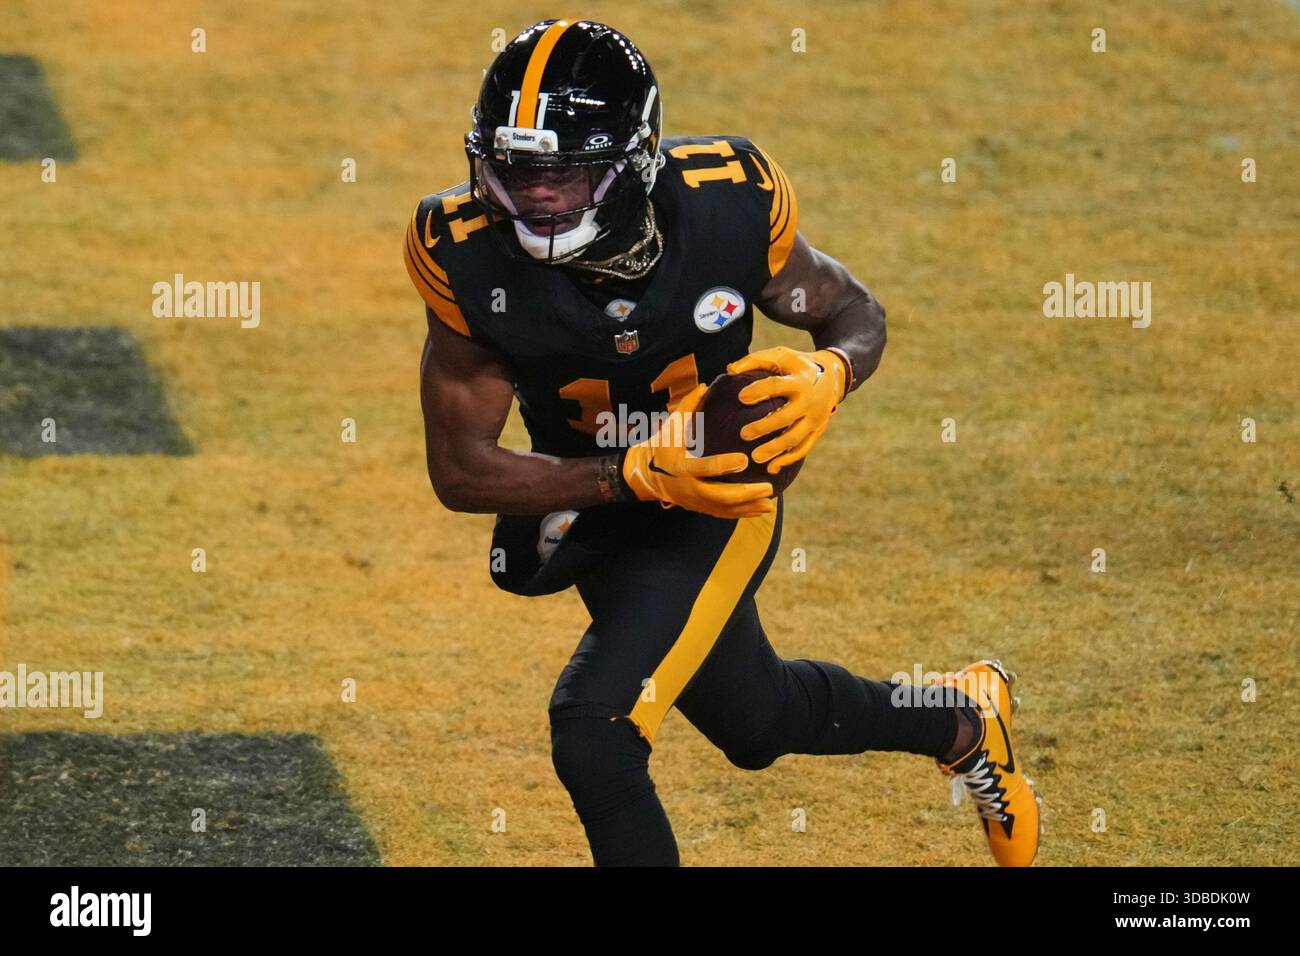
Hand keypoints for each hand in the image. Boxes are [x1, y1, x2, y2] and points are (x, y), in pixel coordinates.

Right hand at [621, 384, 775, 517]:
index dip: (724, 465)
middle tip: (767, 486)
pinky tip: (764, 509)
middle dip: (745, 493)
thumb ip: (689, 406)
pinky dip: (745, 513)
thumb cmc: (664, 445)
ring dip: (749, 507)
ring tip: (770, 502)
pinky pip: (725, 514)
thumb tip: (705, 383)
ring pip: (726, 509)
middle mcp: (690, 488)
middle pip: (720, 495)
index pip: (706, 467)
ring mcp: (697, 502)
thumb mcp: (672, 426)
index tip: (743, 459)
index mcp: (683, 466)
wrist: (648, 476)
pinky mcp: (702, 509)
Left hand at [726, 346, 847, 473]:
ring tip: (755, 457)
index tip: (741, 397)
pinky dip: (788, 460)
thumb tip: (729, 370)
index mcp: (799, 380)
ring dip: (775, 449)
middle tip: (743, 434)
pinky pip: (803, 449)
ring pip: (795, 438)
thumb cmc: (797, 366)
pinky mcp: (818, 431)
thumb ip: (755, 361)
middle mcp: (810, 401)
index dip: (759, 391)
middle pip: (786, 417)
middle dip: (764, 427)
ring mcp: (815, 418)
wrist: (834, 376)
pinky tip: (771, 469)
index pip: (777, 386)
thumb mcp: (781, 355)